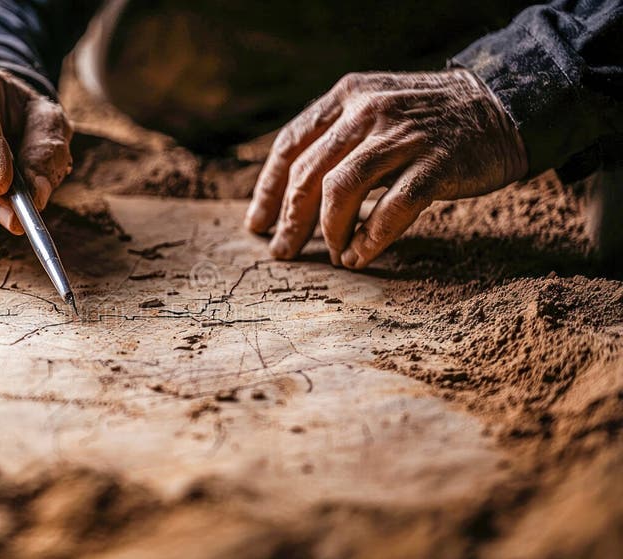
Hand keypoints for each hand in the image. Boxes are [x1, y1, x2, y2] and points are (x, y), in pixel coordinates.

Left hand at [245, 69, 527, 268]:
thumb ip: (338, 138)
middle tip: (283, 252)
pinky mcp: (436, 164)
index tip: (258, 224)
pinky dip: (370, 238)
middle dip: (290, 219)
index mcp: (347, 97)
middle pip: (309, 173)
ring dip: (329, 230)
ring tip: (333, 254)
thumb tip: (291, 194)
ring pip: (341, 190)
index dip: (269, 190)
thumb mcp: (376, 109)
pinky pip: (390, 209)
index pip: (290, 145)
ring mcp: (403, 137)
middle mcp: (369, 112)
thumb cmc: (430, 120)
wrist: (503, 106)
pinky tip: (361, 256)